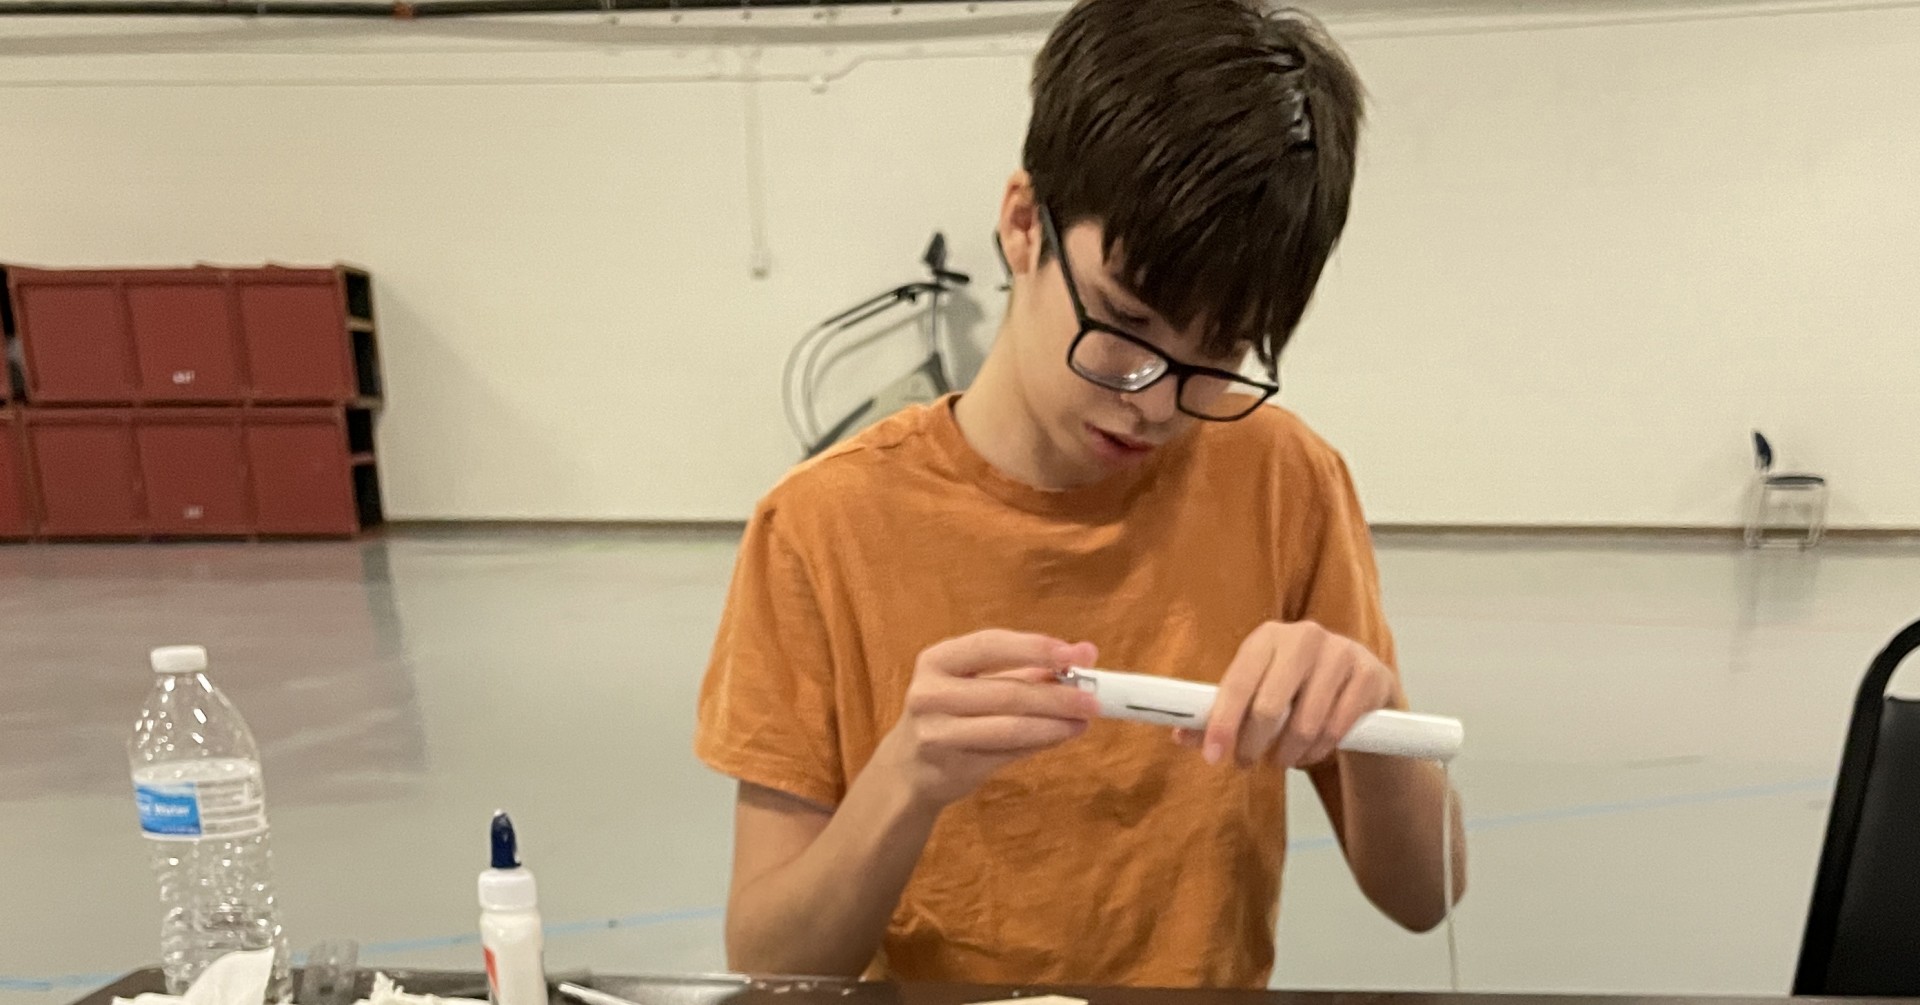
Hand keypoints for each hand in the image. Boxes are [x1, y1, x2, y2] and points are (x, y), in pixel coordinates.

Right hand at [874, 630, 1100, 810]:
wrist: (909, 767)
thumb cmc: (952, 712)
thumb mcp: (976, 682)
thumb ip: (1029, 668)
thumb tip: (1085, 653)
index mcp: (936, 661)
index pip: (990, 646)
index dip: (1034, 648)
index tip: (1074, 654)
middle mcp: (930, 694)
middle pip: (1007, 691)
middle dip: (1056, 695)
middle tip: (1092, 699)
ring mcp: (938, 733)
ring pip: (1010, 727)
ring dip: (1054, 724)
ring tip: (1084, 721)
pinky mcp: (953, 767)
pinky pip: (1008, 753)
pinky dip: (1041, 743)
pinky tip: (1061, 735)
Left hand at [1177, 621, 1394, 768]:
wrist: (1361, 684)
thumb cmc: (1297, 690)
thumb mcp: (1260, 694)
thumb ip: (1223, 713)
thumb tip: (1181, 736)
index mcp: (1267, 637)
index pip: (1237, 682)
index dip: (1222, 722)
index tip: (1212, 755)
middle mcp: (1303, 636)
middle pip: (1269, 705)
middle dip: (1253, 744)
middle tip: (1246, 764)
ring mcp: (1341, 653)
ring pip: (1305, 723)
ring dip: (1288, 753)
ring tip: (1283, 759)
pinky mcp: (1370, 675)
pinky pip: (1338, 728)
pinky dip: (1320, 750)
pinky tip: (1312, 752)